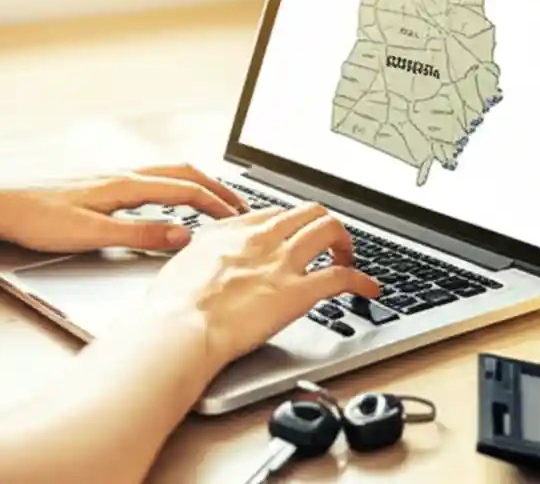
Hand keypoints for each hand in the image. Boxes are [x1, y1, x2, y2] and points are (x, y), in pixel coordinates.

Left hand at [0, 164, 248, 253]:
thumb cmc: (36, 219)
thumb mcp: (91, 235)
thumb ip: (139, 235)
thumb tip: (183, 236)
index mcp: (125, 186)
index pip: (186, 191)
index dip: (218, 205)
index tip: (241, 220)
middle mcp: (121, 176)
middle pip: (182, 174)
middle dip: (215, 188)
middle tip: (240, 206)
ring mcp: (109, 179)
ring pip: (166, 174)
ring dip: (196, 185)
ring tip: (214, 201)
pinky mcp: (97, 186)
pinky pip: (149, 180)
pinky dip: (173, 188)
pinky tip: (165, 202)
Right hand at [144, 203, 380, 370]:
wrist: (180, 327)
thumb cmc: (171, 306)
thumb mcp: (182, 264)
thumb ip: (204, 256)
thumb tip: (206, 263)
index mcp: (231, 230)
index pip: (274, 214)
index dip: (290, 225)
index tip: (294, 236)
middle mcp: (261, 238)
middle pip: (307, 212)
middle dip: (323, 224)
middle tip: (328, 242)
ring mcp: (282, 263)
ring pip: (329, 230)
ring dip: (345, 243)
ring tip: (348, 258)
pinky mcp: (298, 292)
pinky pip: (341, 277)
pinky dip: (361, 281)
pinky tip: (368, 289)